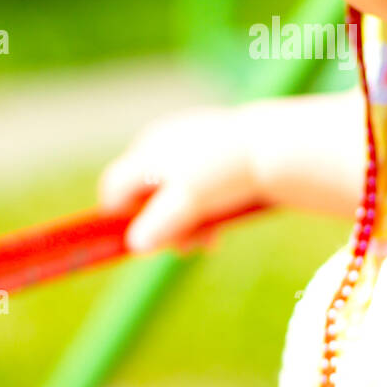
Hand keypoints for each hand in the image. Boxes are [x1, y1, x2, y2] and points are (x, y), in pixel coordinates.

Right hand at [96, 105, 261, 253]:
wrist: (273, 146)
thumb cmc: (225, 173)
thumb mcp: (188, 204)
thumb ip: (158, 226)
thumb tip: (134, 246)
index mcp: (146, 152)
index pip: (113, 188)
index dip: (121, 218)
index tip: (142, 243)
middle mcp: (158, 141)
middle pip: (145, 192)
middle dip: (164, 225)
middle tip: (188, 247)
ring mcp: (183, 140)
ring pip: (172, 189)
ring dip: (187, 219)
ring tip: (210, 238)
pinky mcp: (208, 143)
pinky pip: (194, 178)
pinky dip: (203, 201)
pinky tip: (222, 217)